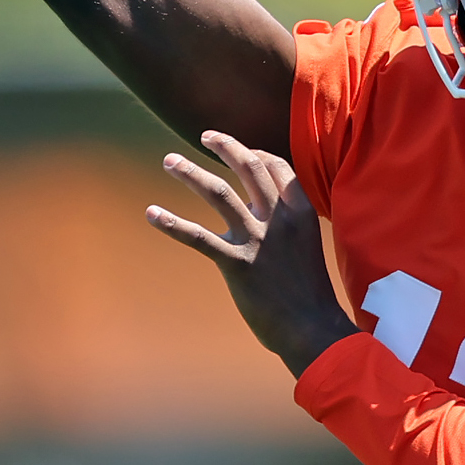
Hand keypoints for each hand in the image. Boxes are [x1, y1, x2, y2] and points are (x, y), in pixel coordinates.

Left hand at [146, 135, 359, 378]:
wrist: (312, 328)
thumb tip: (257, 210)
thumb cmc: (309, 292)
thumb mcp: (305, 246)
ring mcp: (257, 240)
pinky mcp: (237, 264)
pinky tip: (151, 213)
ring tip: (170, 161)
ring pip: (219, 193)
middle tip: (204, 136)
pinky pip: (199, 237)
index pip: (276, 167)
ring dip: (191, 173)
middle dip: (225, 146)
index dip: (255, 153)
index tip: (238, 150)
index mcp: (300, 212)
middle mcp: (279, 219)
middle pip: (249, 167)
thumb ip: (284, 224)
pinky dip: (172, 224)